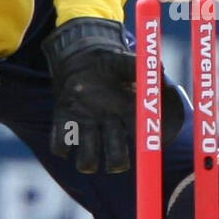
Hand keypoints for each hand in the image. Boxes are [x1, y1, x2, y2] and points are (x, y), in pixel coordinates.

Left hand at [42, 18, 140, 173]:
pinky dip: (61, 143)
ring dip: (87, 159)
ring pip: (88, 162)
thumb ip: (137, 66)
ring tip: (86, 137)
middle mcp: (110, 128)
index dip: (143, 143)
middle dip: (116, 161)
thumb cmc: (108, 61)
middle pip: (116, 160)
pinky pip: (60, 147)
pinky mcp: (65, 125)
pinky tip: (67, 124)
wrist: (80, 57)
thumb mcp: (121, 61)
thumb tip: (158, 70)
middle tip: (113, 159)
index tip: (140, 136)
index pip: (141, 139)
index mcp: (129, 115)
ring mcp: (87, 129)